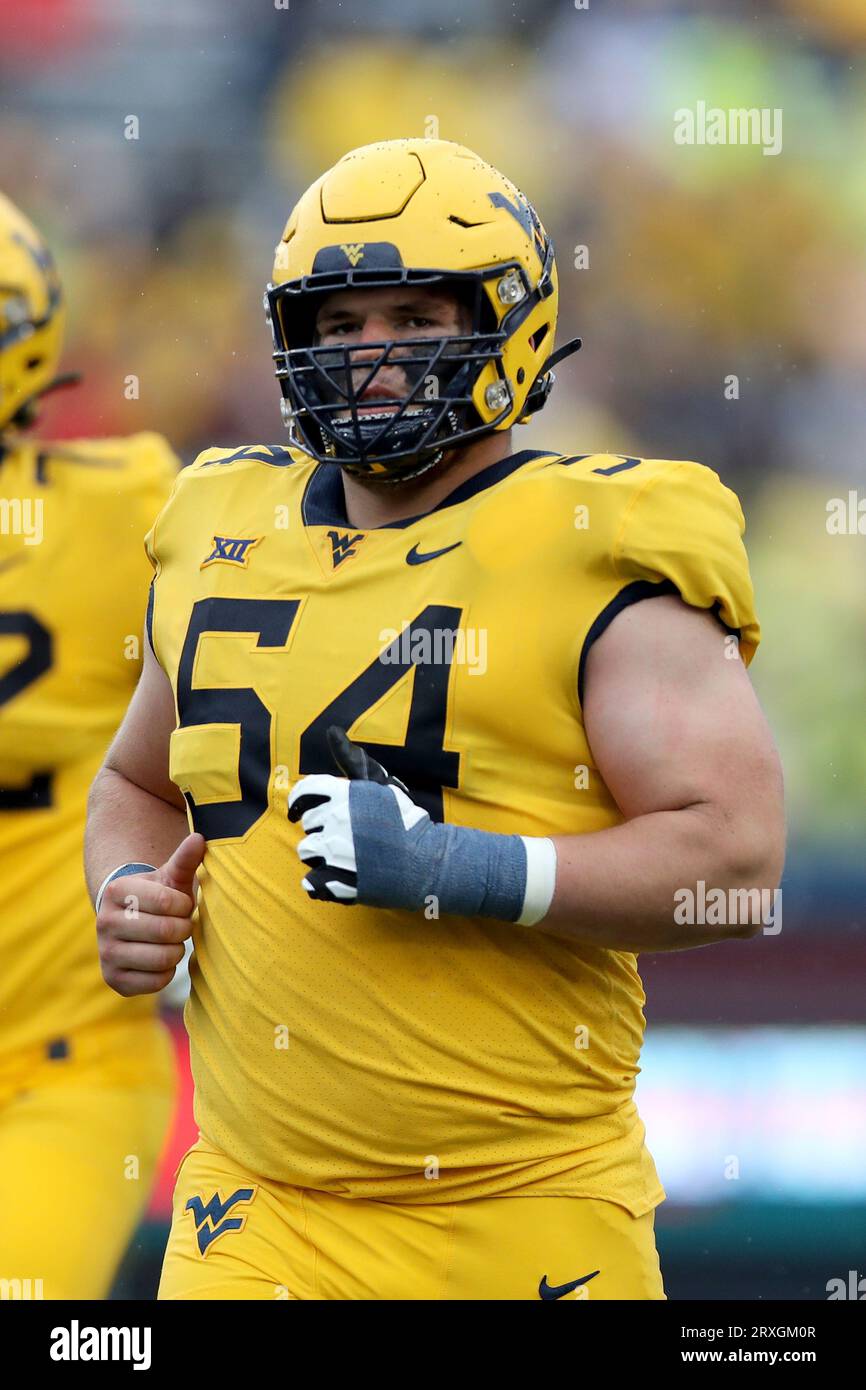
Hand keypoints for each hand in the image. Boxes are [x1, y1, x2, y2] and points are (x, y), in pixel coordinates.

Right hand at [96, 833, 205, 995]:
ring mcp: (106, 953)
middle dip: (184, 928)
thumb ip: (185, 859)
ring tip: (172, 940)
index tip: (181, 904)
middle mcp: (104, 922)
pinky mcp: (113, 980)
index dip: (184, 905)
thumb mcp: (170, 876)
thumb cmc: (158, 896)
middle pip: (166, 931)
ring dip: (178, 950)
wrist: (130, 922)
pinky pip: (157, 982)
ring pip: (163, 958)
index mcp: (117, 891)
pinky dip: (168, 971)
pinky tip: (161, 958)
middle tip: (181, 924)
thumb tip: (199, 838)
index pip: (167, 901)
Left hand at [288, 727, 538, 922]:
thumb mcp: (379, 784)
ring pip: (306, 851)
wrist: (426, 860)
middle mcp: (334, 820)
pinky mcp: (337, 881)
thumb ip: (351, 758)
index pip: (304, 791)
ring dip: (318, 853)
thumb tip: (331, 730)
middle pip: (307, 822)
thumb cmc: (404, 819)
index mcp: (343, 794)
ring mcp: (334, 853)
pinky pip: (310, 882)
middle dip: (320, 827)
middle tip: (343, 835)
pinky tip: (333, 878)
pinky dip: (317, 883)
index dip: (296, 801)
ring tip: (342, 856)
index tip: (295, 810)